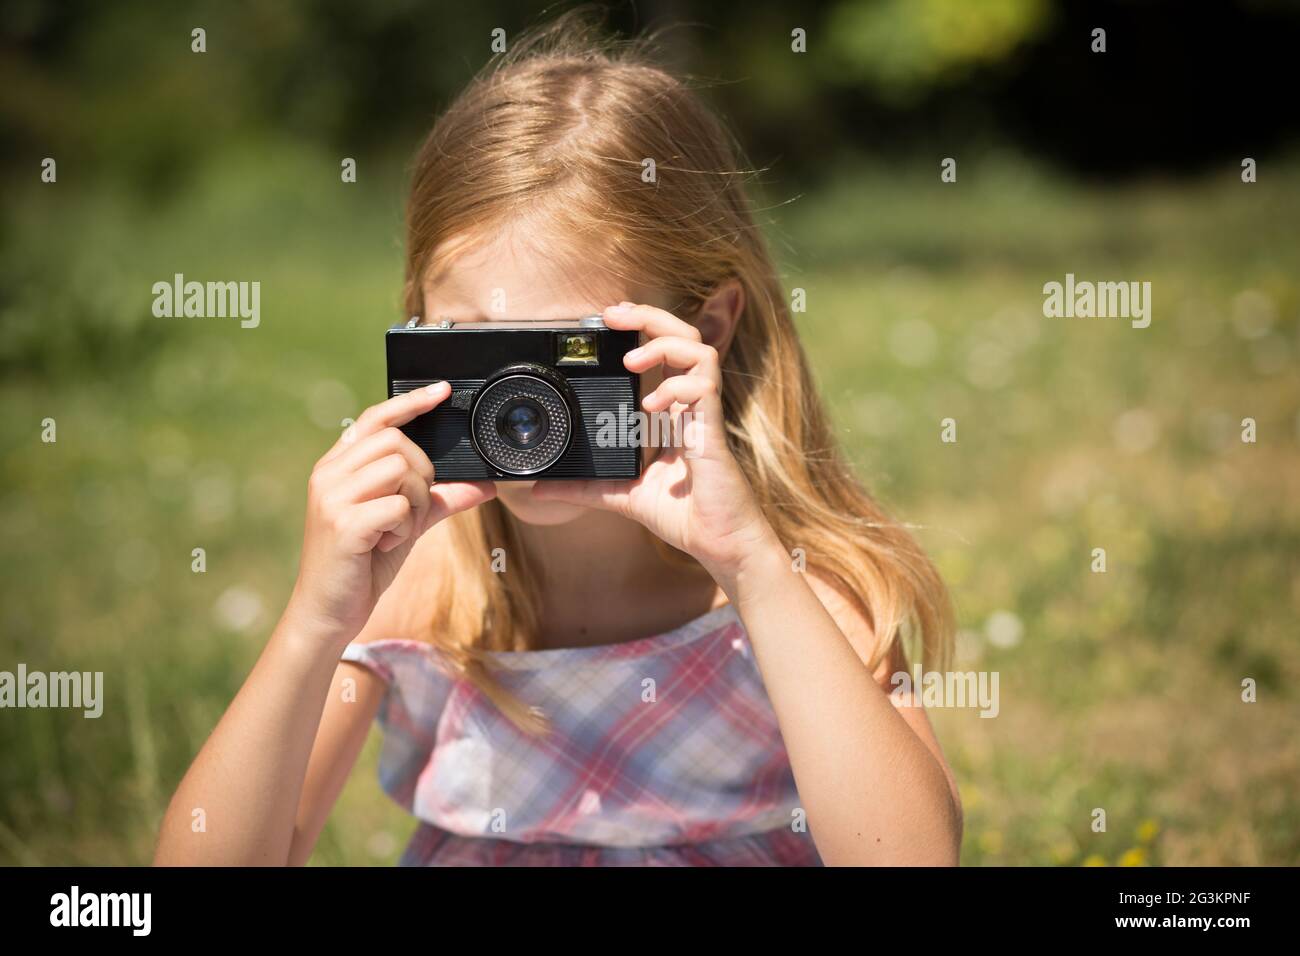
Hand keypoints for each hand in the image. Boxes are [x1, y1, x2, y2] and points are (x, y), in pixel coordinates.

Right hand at [285, 382, 495, 643]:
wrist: (328, 612)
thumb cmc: (365, 563)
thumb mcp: (407, 525)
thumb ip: (440, 500)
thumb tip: (485, 486)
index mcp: (338, 467)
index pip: (376, 418)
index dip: (410, 403)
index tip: (443, 391)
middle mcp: (329, 475)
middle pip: (397, 442)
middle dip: (422, 473)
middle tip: (412, 509)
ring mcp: (332, 498)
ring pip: (401, 470)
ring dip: (415, 502)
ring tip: (397, 529)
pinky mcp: (342, 524)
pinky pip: (398, 506)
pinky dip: (405, 527)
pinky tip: (386, 544)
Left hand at [532, 302, 777, 583]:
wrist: (720, 544)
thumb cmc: (684, 516)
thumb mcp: (622, 496)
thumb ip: (585, 487)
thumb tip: (539, 488)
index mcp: (673, 412)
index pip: (665, 351)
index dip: (641, 327)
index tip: (606, 322)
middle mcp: (691, 405)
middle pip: (684, 336)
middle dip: (650, 316)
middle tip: (613, 313)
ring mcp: (704, 415)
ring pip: (699, 349)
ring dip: (663, 343)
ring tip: (631, 359)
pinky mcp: (712, 432)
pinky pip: (704, 388)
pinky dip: (676, 386)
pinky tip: (651, 406)